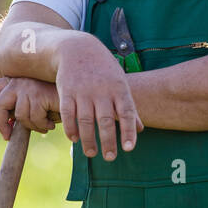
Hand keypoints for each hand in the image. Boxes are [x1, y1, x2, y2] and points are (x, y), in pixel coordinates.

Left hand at [0, 76, 60, 140]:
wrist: (74, 98)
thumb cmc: (53, 102)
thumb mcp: (32, 104)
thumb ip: (18, 108)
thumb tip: (5, 123)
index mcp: (16, 80)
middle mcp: (20, 81)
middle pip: (0, 104)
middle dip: (1, 123)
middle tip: (7, 136)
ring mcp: (29, 87)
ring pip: (20, 115)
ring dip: (31, 126)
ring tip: (43, 126)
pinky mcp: (38, 94)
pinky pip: (33, 117)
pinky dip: (42, 125)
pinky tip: (50, 124)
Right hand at [54, 34, 142, 159]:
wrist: (78, 49)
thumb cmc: (104, 70)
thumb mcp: (120, 84)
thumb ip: (128, 107)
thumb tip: (140, 129)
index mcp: (118, 89)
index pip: (126, 113)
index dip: (128, 131)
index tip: (129, 148)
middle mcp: (101, 91)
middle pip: (106, 120)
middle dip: (108, 141)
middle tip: (110, 158)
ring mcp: (83, 91)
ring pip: (86, 121)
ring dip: (88, 140)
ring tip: (91, 154)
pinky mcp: (66, 91)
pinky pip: (68, 114)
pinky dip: (71, 128)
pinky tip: (74, 139)